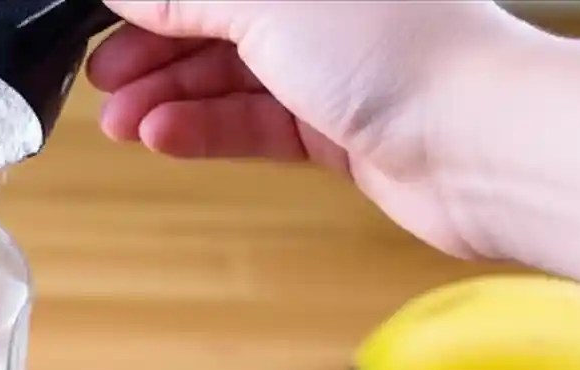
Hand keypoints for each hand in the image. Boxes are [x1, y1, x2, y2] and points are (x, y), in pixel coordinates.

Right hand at [87, 1, 523, 258]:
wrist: (477, 145)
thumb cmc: (400, 52)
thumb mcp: (266, 4)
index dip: (157, 1)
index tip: (105, 17)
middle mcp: (325, 5)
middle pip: (215, 22)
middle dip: (152, 50)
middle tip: (102, 77)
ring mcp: (330, 66)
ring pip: (228, 78)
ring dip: (167, 99)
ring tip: (119, 122)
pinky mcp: (333, 125)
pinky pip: (251, 123)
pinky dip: (203, 131)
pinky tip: (162, 137)